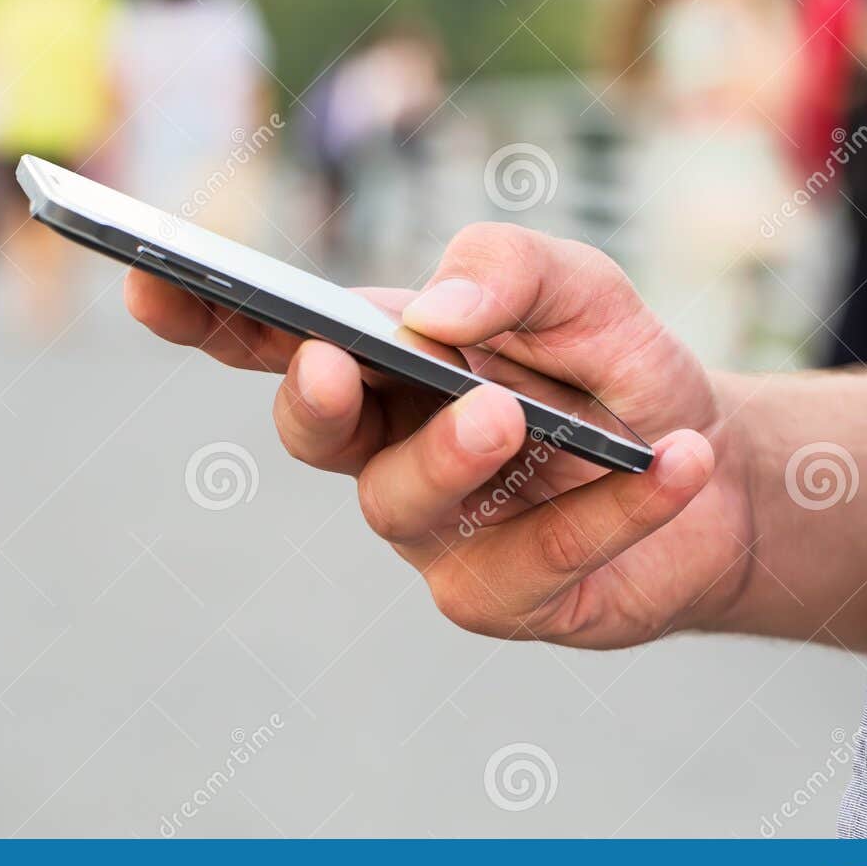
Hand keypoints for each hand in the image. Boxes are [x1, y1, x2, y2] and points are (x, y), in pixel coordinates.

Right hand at [125, 223, 755, 648]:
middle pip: (310, 432)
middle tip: (331, 360)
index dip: (201, 315)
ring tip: (506, 414)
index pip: (270, 336)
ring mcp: (433, 531)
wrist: (718, 467)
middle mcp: (386, 446)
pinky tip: (677, 464)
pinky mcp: (496, 598)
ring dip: (449, 454)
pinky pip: (534, 562)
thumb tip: (437, 309)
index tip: (148, 280)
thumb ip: (513, 267)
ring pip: (403, 504)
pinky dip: (612, 510)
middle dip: (309, 398)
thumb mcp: (584, 289)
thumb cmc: (617, 370)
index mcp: (383, 361)